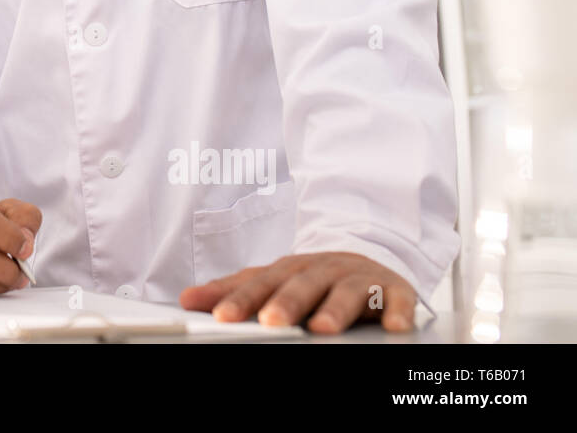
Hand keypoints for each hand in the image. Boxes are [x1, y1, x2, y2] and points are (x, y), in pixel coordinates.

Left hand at [178, 251, 418, 332]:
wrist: (368, 257)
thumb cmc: (313, 278)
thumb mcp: (273, 281)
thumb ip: (234, 291)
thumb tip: (188, 299)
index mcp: (290, 269)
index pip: (261, 284)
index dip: (241, 299)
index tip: (220, 316)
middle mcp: (323, 270)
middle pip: (302, 285)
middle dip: (286, 302)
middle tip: (269, 322)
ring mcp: (359, 279)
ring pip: (346, 292)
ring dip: (335, 309)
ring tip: (323, 328)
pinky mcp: (394, 289)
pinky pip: (399, 300)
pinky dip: (398, 311)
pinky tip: (395, 327)